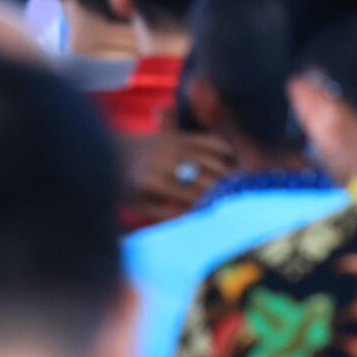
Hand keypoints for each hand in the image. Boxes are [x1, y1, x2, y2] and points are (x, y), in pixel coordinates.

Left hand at [121, 125, 236, 227]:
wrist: (110, 151)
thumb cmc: (126, 186)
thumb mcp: (141, 206)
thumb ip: (168, 215)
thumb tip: (197, 221)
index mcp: (156, 182)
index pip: (194, 197)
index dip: (213, 207)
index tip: (229, 216)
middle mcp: (167, 161)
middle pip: (209, 177)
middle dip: (227, 191)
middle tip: (246, 202)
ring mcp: (174, 144)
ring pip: (215, 159)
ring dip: (231, 173)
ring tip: (244, 186)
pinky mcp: (178, 135)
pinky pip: (211, 141)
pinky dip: (227, 152)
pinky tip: (234, 164)